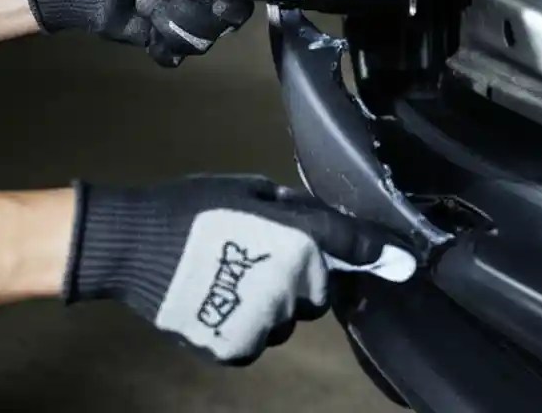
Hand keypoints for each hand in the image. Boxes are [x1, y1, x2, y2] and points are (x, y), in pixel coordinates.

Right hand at [62, 175, 415, 364]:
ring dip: (274, 304)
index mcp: (301, 241)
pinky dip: (246, 325)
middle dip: (303, 276)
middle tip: (262, 255)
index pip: (355, 247)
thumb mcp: (252, 192)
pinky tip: (220, 299)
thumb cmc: (191, 208)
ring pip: (288, 320)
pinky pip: (259, 340)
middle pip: (320, 291)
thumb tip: (327, 224)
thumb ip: (299, 212)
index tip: (407, 262)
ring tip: (232, 277)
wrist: (134, 246)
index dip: (383, 253)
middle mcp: (293, 285)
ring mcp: (266, 322)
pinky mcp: (238, 348)